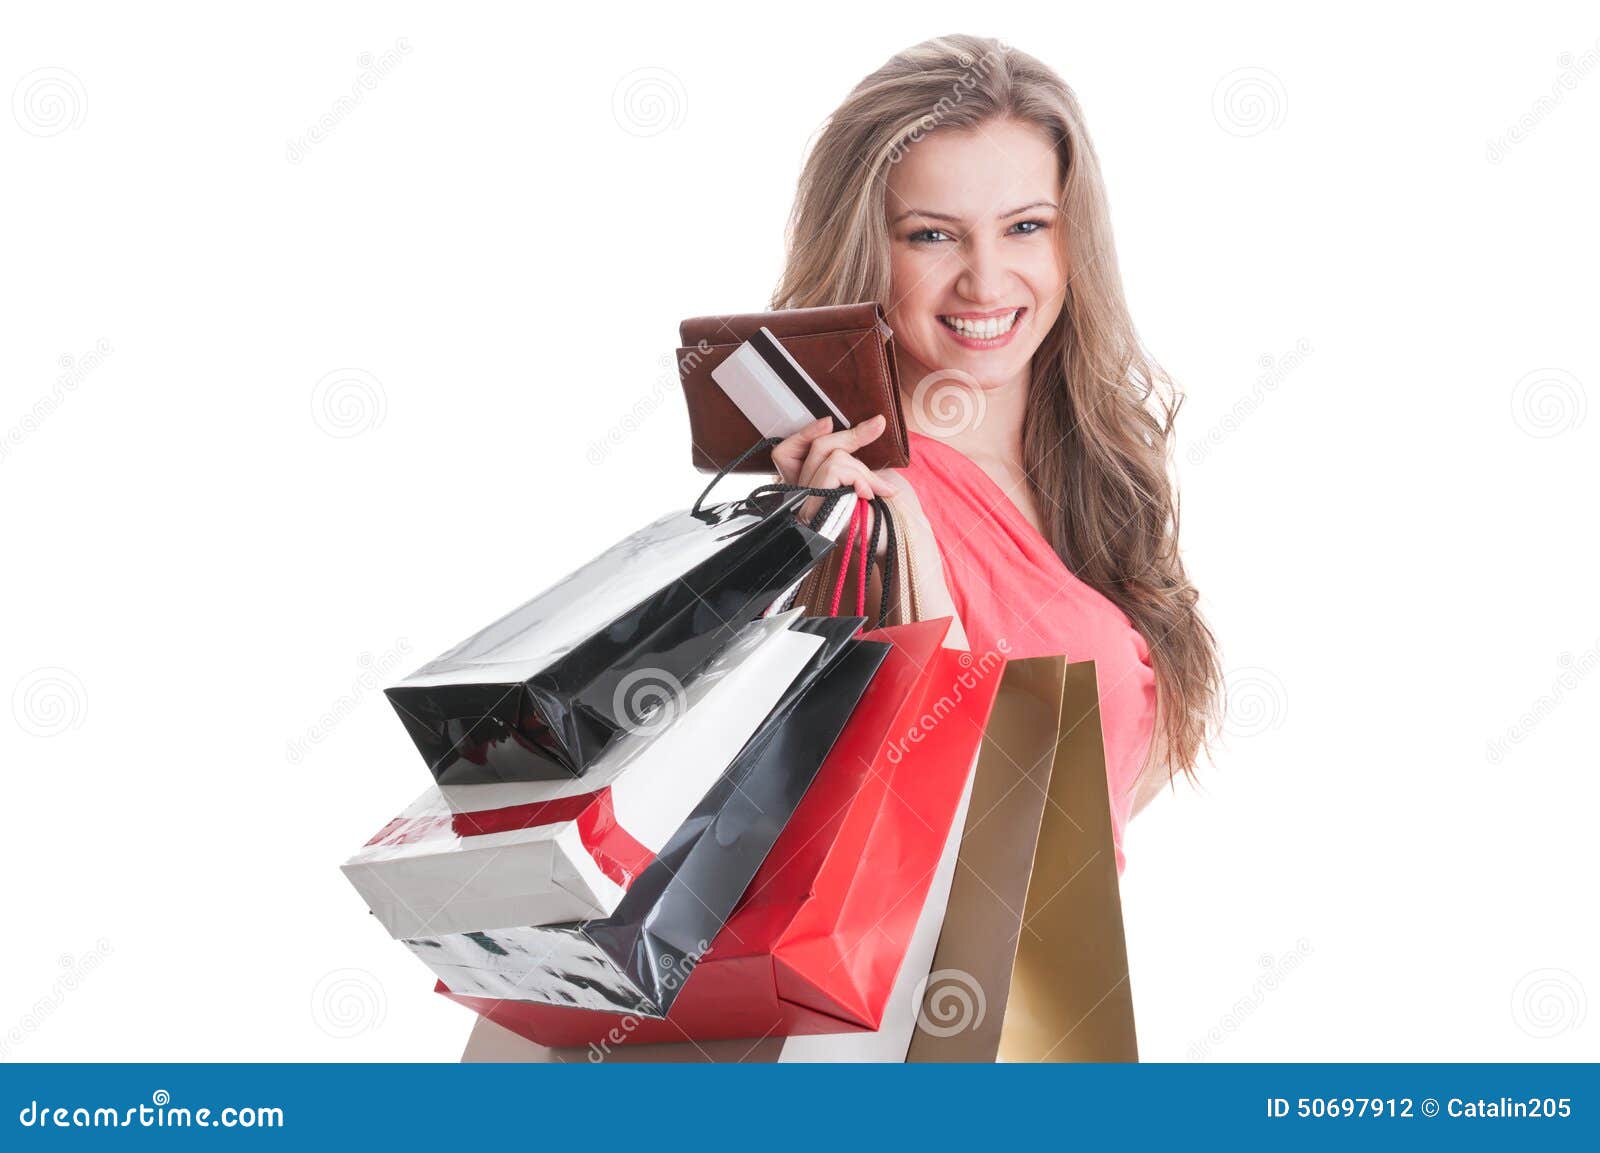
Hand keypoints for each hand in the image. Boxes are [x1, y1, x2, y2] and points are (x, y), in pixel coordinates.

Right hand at [771, 415, 901, 502]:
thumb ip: (855, 455)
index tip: (830, 421)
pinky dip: (858, 476)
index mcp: (811, 490)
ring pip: (827, 457)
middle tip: (877, 428)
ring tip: (879, 490)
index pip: (785, 455)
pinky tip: (869, 496)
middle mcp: (803, 500)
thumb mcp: (871, 473)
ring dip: (860, 468)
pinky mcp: (818, 512)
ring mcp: (807, 507)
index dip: (805, 433)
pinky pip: (833, 470)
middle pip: (815, 448)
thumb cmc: (892, 511)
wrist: (905, 541)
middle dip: (851, 438)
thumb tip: (872, 422)